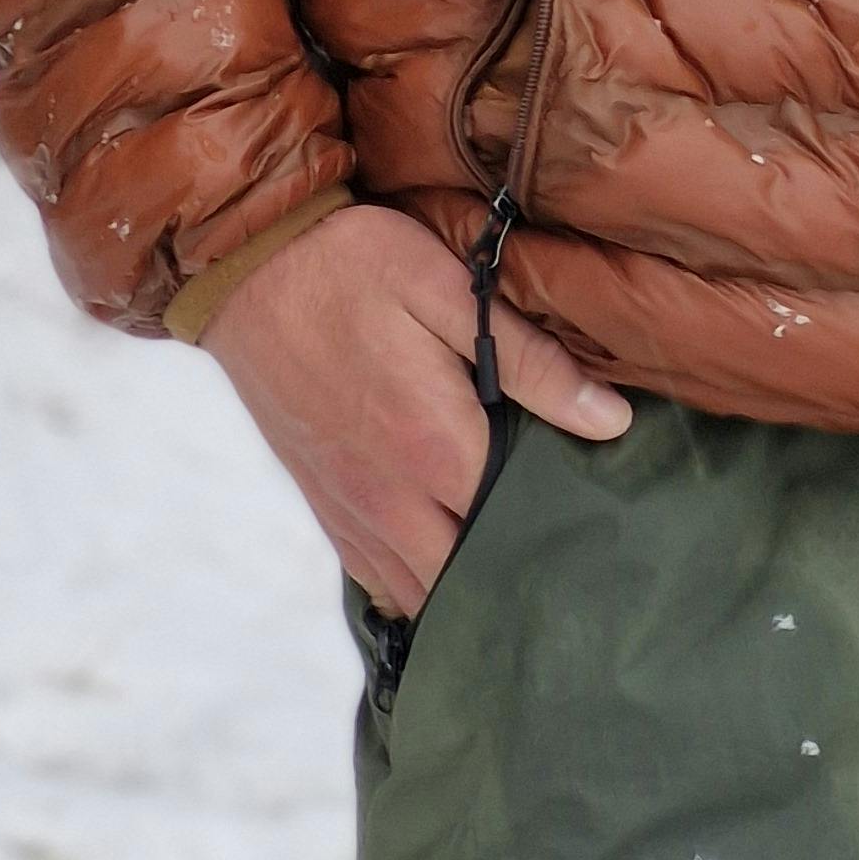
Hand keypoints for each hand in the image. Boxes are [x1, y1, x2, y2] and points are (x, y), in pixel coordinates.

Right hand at [199, 203, 629, 616]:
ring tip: (520, 563)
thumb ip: (530, 362)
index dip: (566, 528)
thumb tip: (612, 421)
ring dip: (470, 588)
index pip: (521, 526)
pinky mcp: (324, 506)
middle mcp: (393, 499)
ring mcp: (352, 510)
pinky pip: (379, 580)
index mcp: (437, 446)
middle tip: (571, 551)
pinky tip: (451, 557)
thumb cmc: (354, 266)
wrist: (247, 269)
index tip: (605, 523)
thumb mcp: (449, 290)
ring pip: (424, 593)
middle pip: (474, 578)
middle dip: (522, 574)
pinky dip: (419, 584)